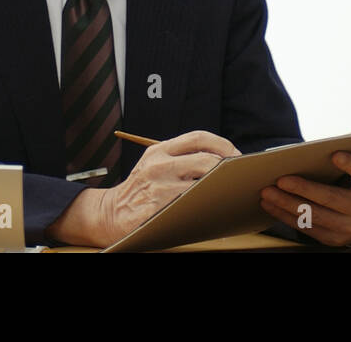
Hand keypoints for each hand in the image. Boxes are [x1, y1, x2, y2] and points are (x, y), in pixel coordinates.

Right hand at [46, 130, 238, 246]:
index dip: (223, 145)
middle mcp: (158, 165)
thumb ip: (180, 158)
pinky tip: (215, 211)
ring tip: (232, 193)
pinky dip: (208, 208)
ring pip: (203, 184)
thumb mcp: (153, 164)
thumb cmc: (140, 190)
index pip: (198, 137)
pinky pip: (193, 207)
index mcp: (159, 150)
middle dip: (229, 169)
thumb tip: (223, 160)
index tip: (238, 156)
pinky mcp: (158, 210)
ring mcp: (158, 188)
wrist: (110, 214)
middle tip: (240, 178)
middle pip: (207, 160)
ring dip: (222, 190)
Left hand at [258, 129, 350, 246]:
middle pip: (330, 199)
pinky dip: (285, 216)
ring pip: (314, 215)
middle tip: (281, 178)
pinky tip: (271, 204)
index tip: (335, 154)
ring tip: (267, 191)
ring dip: (287, 204)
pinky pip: (305, 228)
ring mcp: (347, 228)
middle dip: (304, 189)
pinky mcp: (331, 239)